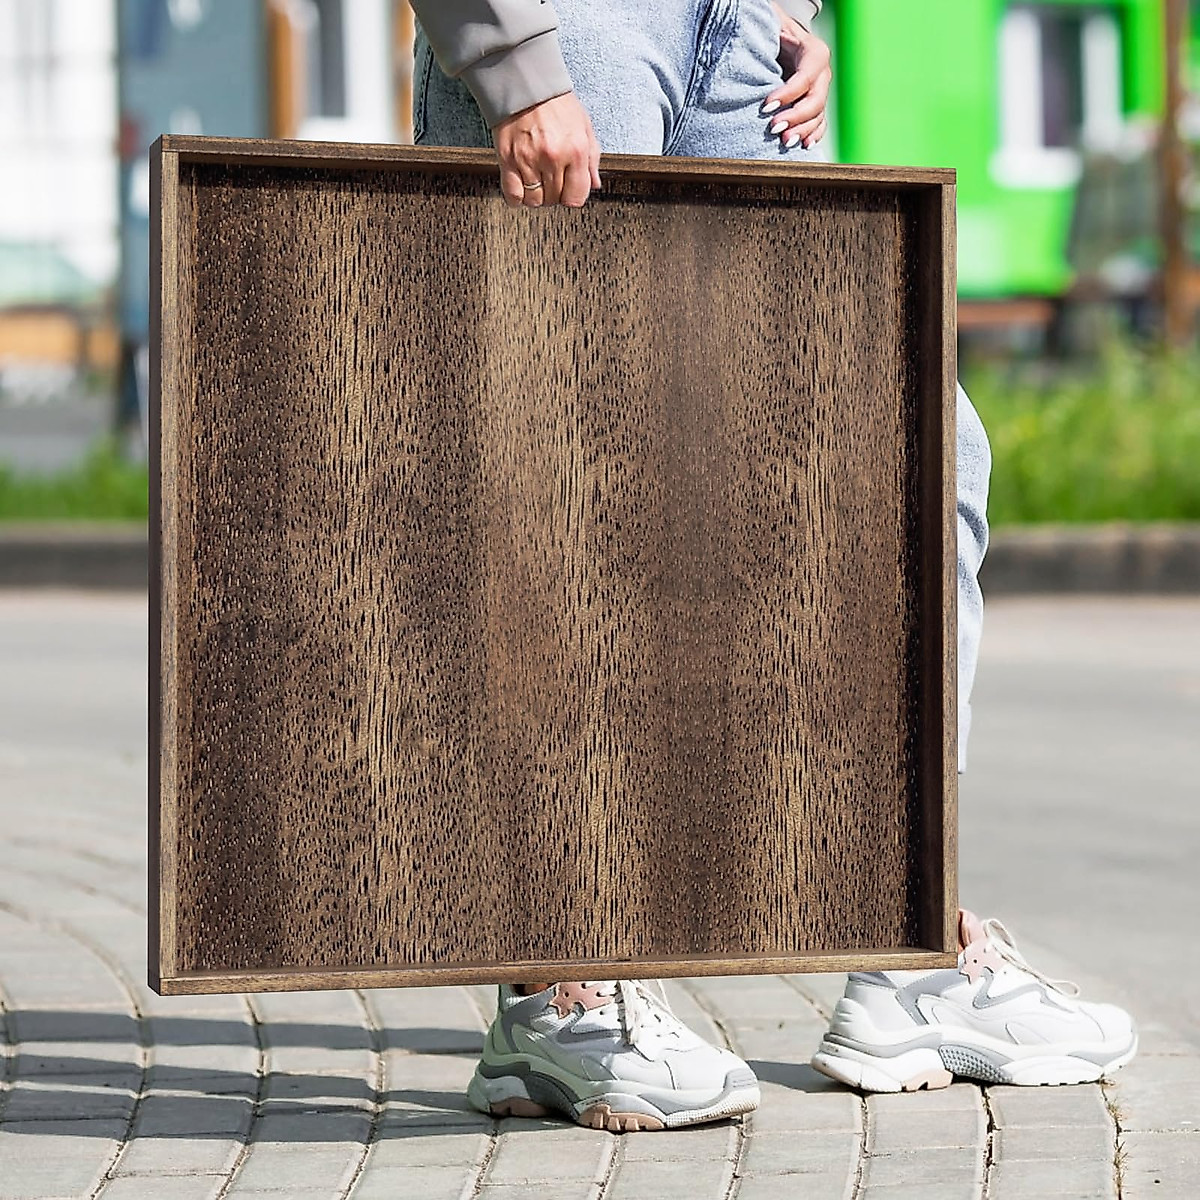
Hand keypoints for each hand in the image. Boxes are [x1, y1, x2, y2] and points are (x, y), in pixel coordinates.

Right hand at [493, 93, 602, 208]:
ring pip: (534, 201)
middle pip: (555, 200)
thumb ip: (592, 159)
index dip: (573, 196)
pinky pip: (513, 195)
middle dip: (555, 194)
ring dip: (537, 196)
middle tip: (552, 179)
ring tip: (537, 180)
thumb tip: (595, 184)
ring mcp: (529, 160)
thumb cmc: (556, 103)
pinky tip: (521, 186)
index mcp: (575, 151)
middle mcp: (553, 158)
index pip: (576, 197)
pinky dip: (517, 197)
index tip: (569, 189)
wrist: (525, 83)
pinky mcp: (508, 160)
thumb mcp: (584, 126)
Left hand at [762, 5, 831, 149]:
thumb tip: (750, 23)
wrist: (778, 40)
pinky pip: (819, 123)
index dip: (787, 93)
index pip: (804, 77)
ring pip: (817, 115)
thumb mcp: (772, 24)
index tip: (766, 106)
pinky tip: (803, 145)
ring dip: (802, 131)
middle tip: (774, 128)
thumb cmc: (771, 31)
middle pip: (815, 100)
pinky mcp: (815, 104)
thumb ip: (768, 27)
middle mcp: (821, 73)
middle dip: (795, 117)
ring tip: (784, 142)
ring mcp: (820, 91)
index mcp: (814, 52)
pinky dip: (812, 135)